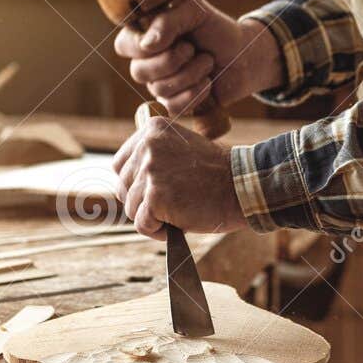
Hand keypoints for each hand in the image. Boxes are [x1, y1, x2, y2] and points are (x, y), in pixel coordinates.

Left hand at [112, 114, 245, 237]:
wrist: (241, 187)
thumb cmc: (215, 174)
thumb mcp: (179, 149)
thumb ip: (153, 157)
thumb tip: (124, 180)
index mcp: (151, 130)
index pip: (120, 165)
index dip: (137, 185)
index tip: (160, 189)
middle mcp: (147, 146)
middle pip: (123, 188)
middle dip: (144, 202)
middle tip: (174, 201)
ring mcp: (150, 171)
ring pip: (131, 208)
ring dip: (153, 217)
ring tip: (180, 210)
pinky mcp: (156, 197)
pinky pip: (141, 225)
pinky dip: (158, 232)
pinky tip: (179, 223)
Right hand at [113, 0, 282, 117]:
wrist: (244, 55)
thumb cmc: (217, 30)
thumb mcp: (196, 11)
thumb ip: (169, 20)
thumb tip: (147, 44)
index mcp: (146, 35)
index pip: (124, 46)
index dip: (144, 46)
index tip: (173, 38)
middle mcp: (148, 61)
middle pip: (139, 72)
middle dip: (173, 61)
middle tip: (193, 49)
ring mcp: (160, 85)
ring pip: (159, 89)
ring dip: (191, 74)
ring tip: (207, 62)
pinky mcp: (175, 104)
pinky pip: (173, 107)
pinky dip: (196, 93)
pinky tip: (207, 82)